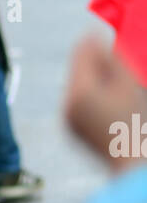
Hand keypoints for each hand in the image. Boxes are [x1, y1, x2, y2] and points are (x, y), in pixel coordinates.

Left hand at [63, 35, 146, 172]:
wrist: (132, 164)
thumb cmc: (137, 125)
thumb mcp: (128, 84)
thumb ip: (112, 58)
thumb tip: (97, 38)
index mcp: (80, 93)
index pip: (81, 51)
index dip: (97, 40)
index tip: (113, 39)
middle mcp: (67, 106)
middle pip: (78, 68)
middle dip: (98, 62)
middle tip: (120, 65)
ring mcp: (68, 119)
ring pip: (79, 84)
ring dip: (97, 78)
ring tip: (120, 89)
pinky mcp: (73, 129)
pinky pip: (80, 101)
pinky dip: (94, 95)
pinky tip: (112, 103)